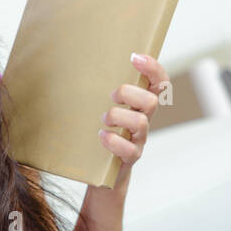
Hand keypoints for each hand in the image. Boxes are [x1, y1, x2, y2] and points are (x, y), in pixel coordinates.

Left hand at [98, 52, 168, 189]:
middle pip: (152, 101)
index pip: (159, 83)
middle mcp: (144, 120)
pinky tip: (102, 136)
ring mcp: (139, 140)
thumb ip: (97, 88)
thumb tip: (71, 62)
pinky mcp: (130, 158)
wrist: (101, 173)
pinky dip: (114, 141)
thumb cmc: (99, 132)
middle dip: (129, 94)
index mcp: (140, 104)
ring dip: (118, 117)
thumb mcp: (99, 107)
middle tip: (112, 96)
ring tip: (104, 120)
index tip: (135, 57)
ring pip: (141, 123)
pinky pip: (129, 149)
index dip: (153, 68)